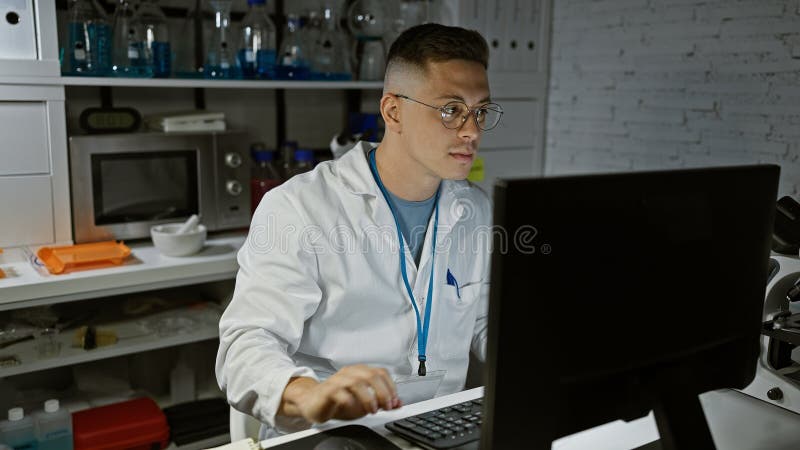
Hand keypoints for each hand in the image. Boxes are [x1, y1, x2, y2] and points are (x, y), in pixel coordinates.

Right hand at [280, 365, 402, 422]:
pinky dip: (350, 401)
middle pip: (371, 375)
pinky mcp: (327, 390)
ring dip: (369, 397)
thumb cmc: (338, 400)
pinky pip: (339, 392)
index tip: (394, 401)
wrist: (313, 403)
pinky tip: (353, 408)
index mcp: (360, 372)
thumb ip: (381, 401)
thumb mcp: (364, 403)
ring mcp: (337, 380)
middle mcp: (349, 373)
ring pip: (357, 382)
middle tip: (387, 406)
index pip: (381, 372)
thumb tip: (399, 403)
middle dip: (383, 392)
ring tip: (372, 409)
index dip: (390, 386)